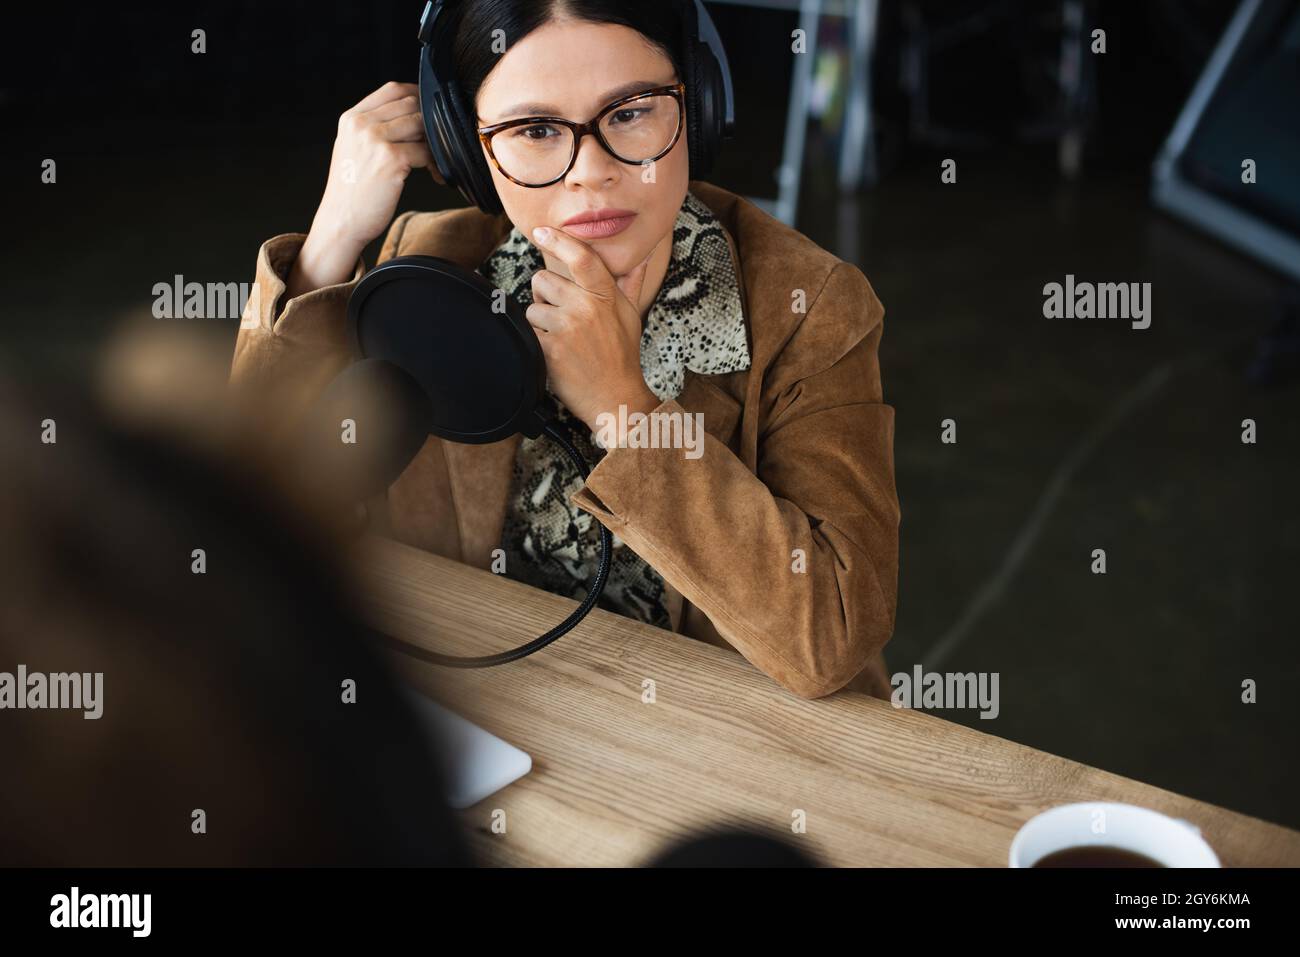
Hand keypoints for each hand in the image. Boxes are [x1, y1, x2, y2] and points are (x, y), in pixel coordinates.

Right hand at [287, 82, 438, 300]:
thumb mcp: (352, 148)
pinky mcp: (391, 159)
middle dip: (429, 123)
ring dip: (435, 142)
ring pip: (421, 125)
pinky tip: (436, 176)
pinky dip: (436, 164)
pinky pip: (426, 151)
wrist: (341, 221)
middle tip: (437, 144)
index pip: (393, 90)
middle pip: (411, 104)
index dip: (418, 96)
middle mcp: (361, 124)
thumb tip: (411, 114)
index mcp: (352, 118)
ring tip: (435, 163)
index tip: (431, 112)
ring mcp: (376, 140)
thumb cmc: (352, 190)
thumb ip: (373, 127)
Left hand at [525, 226, 663, 432]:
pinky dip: (535, 341)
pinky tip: (554, 353)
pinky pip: (528, 330)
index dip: (560, 240)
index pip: (582, 258)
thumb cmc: (622, 356)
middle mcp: (586, 308)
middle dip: (546, 296)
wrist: (615, 397)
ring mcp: (567, 328)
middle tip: (562, 317)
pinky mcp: (550, 348)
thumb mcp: (631, 316)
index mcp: (605, 296)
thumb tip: (642, 256)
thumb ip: (631, 283)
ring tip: (561, 339)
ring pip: (532, 307)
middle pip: (543, 280)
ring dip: (540, 322)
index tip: (542, 231)